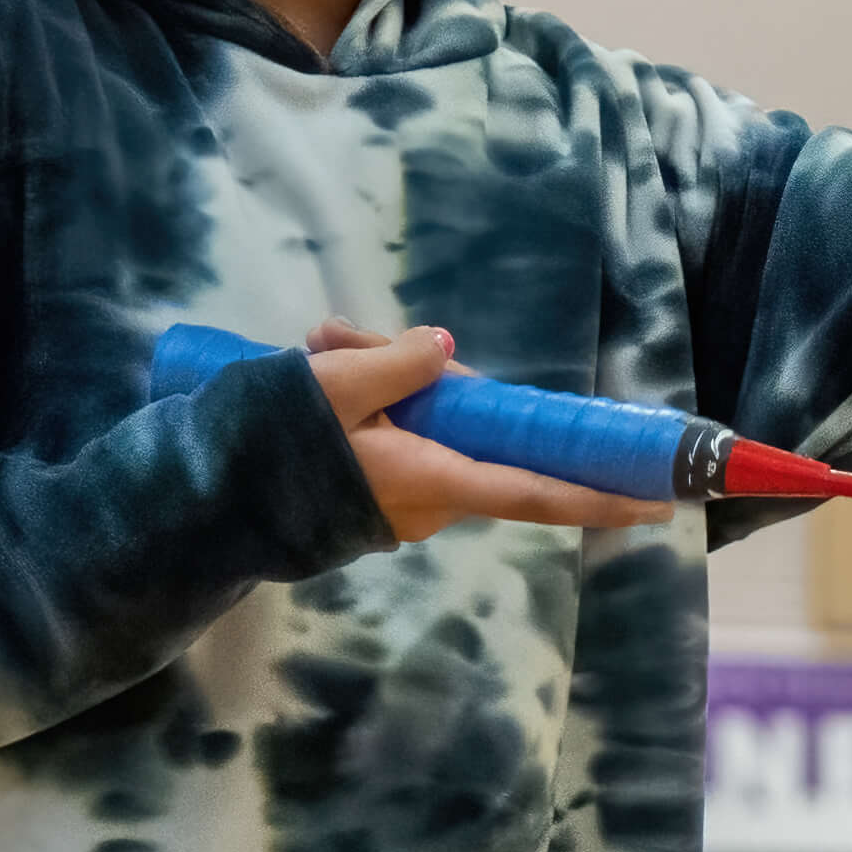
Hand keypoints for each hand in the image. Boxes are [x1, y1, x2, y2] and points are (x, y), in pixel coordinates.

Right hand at [301, 322, 671, 541]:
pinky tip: (321, 371)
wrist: (195, 502)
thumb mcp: (333, 380)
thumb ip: (398, 359)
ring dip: (391, 387)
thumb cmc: (264, 443)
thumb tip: (444, 349)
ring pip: (431, 435)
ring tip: (316, 348)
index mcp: (432, 481)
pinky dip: (374, 406)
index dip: (598, 497)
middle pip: (473, 438)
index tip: (656, 505)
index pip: (535, 492)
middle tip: (343, 342)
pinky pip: (399, 446)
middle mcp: (426, 506)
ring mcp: (397, 510)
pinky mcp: (369, 502)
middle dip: (438, 384)